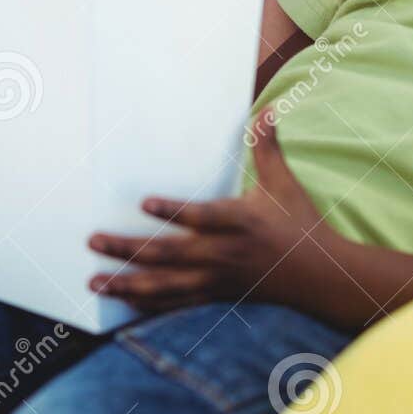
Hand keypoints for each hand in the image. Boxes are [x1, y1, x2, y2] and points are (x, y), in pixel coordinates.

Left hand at [87, 112, 336, 313]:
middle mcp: (224, 254)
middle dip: (128, 249)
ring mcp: (217, 279)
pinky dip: (147, 303)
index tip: (144, 203)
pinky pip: (175, 304)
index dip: (174, 212)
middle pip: (170, 253)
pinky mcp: (214, 296)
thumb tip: (268, 109)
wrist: (318, 278)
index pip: (203, 217)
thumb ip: (267, 148)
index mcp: (241, 222)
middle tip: (94, 240)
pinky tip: (122, 299)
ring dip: (128, 283)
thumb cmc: (299, 224)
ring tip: (95, 280)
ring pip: (165, 285)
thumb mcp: (284, 184)